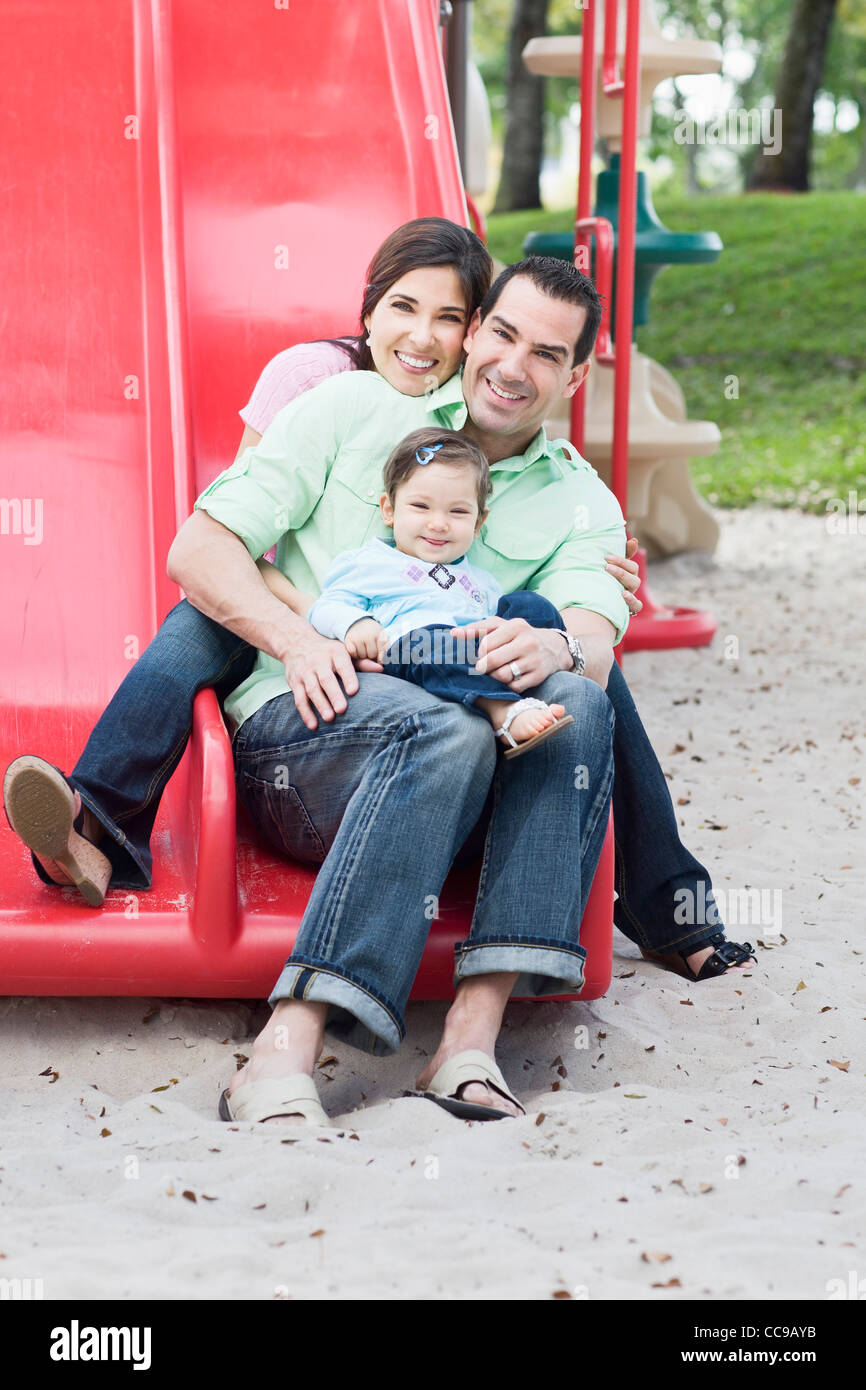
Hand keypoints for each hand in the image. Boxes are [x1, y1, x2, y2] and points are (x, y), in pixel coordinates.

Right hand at [279, 627, 378, 731]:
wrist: (296, 642)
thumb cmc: (326, 651)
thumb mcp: (343, 652)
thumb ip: (361, 663)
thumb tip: (381, 669)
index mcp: (335, 653)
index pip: (343, 664)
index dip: (348, 677)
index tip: (354, 691)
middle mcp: (318, 661)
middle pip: (326, 679)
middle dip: (333, 694)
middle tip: (341, 709)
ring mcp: (305, 672)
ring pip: (312, 690)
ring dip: (320, 705)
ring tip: (329, 719)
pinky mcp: (294, 682)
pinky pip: (299, 699)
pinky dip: (305, 713)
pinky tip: (313, 725)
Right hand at [344, 616, 386, 663]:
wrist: (359, 622)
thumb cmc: (373, 633)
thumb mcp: (382, 637)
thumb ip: (385, 648)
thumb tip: (382, 662)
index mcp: (378, 633)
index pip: (381, 650)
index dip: (381, 658)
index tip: (380, 662)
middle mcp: (367, 635)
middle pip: (371, 655)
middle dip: (371, 655)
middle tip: (370, 649)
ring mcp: (357, 637)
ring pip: (361, 656)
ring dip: (363, 655)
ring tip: (363, 648)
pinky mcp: (348, 640)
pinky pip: (352, 653)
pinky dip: (354, 654)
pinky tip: (357, 649)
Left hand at [452, 615, 566, 694]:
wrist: (553, 648)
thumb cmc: (519, 636)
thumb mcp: (501, 625)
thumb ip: (477, 628)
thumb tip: (453, 634)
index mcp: (515, 626)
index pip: (485, 645)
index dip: (478, 654)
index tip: (479, 656)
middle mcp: (527, 642)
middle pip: (492, 662)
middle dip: (482, 668)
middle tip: (482, 668)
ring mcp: (534, 660)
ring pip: (502, 676)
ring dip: (494, 677)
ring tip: (495, 672)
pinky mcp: (538, 676)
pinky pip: (514, 687)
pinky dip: (507, 685)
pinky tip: (508, 678)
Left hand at [605, 535, 641, 614]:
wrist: (598, 609)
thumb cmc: (604, 584)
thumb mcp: (608, 569)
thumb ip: (618, 555)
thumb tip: (634, 540)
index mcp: (627, 572)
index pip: (629, 562)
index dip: (622, 557)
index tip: (607, 556)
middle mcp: (631, 582)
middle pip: (633, 570)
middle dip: (620, 564)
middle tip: (605, 563)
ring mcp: (631, 594)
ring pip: (635, 583)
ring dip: (623, 576)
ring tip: (609, 572)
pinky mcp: (630, 608)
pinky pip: (637, 605)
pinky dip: (632, 600)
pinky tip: (623, 594)